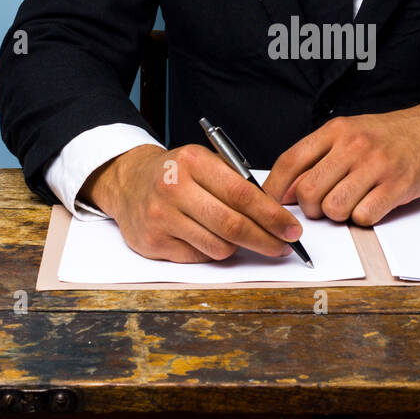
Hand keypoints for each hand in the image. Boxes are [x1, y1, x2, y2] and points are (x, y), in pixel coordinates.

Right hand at [83, 144, 302, 262]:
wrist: (128, 182)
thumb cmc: (177, 173)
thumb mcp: (205, 162)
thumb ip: (237, 183)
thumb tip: (276, 215)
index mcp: (192, 161)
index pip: (242, 194)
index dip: (272, 216)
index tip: (292, 229)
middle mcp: (173, 188)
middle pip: (232, 225)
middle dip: (265, 240)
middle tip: (283, 246)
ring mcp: (160, 217)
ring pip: (218, 247)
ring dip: (238, 247)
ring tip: (240, 238)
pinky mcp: (153, 242)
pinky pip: (199, 257)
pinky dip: (212, 252)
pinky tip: (208, 239)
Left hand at [262, 100, 419, 226]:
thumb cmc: (387, 137)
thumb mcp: (348, 134)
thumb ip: (317, 157)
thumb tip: (286, 190)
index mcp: (335, 130)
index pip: (290, 162)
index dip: (274, 189)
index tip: (268, 205)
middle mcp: (353, 145)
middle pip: (309, 192)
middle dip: (311, 208)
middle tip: (324, 205)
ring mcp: (376, 165)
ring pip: (334, 208)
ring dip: (339, 214)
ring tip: (352, 202)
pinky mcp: (397, 185)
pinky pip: (364, 217)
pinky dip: (363, 218)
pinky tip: (372, 204)